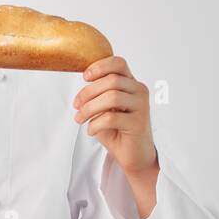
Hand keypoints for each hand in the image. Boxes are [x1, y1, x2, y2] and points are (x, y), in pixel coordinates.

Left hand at [73, 55, 157, 178]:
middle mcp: (139, 91)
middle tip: (76, 106)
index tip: (84, 77)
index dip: (99, 66)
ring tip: (80, 119)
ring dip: (89, 108)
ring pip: (112, 97)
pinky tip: (91, 131)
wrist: (134, 155)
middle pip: (111, 80)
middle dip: (88, 92)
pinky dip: (95, 124)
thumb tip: (84, 86)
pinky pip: (111, 118)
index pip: (118, 63)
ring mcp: (141, 106)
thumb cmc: (117, 129)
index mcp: (131, 83)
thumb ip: (98, 94)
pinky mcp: (139, 123)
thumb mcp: (104, 108)